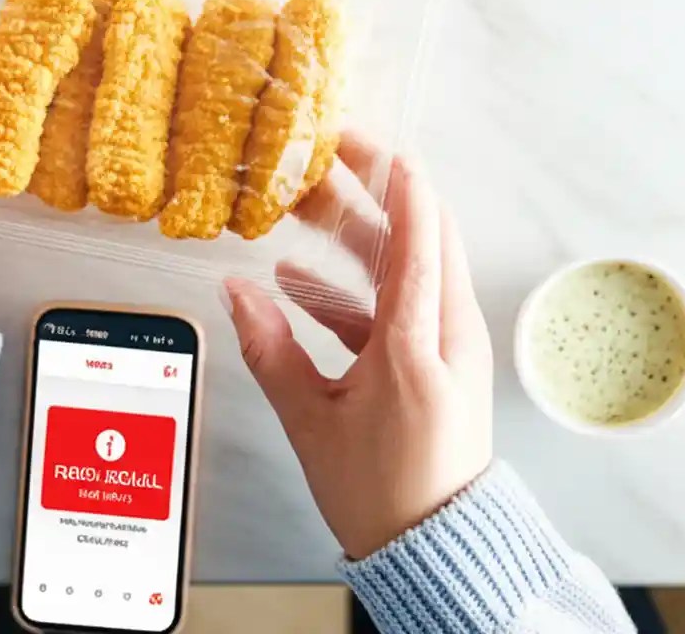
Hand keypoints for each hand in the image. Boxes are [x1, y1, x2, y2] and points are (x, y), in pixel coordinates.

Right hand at [223, 134, 493, 559]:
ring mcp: (448, 345)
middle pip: (419, 236)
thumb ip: (270, 350)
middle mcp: (446, 333)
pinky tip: (304, 286)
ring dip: (360, 238)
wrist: (434, 545)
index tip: (364, 140)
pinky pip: (403, 303)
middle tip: (327, 160)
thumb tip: (236, 291)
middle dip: (371, 193)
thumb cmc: (383, 492)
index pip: (418, 236)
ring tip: (304, 214)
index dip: (394, 180)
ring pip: (411, 266)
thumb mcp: (311, 420)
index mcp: (417, 344)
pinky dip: (359, 287)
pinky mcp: (438, 360)